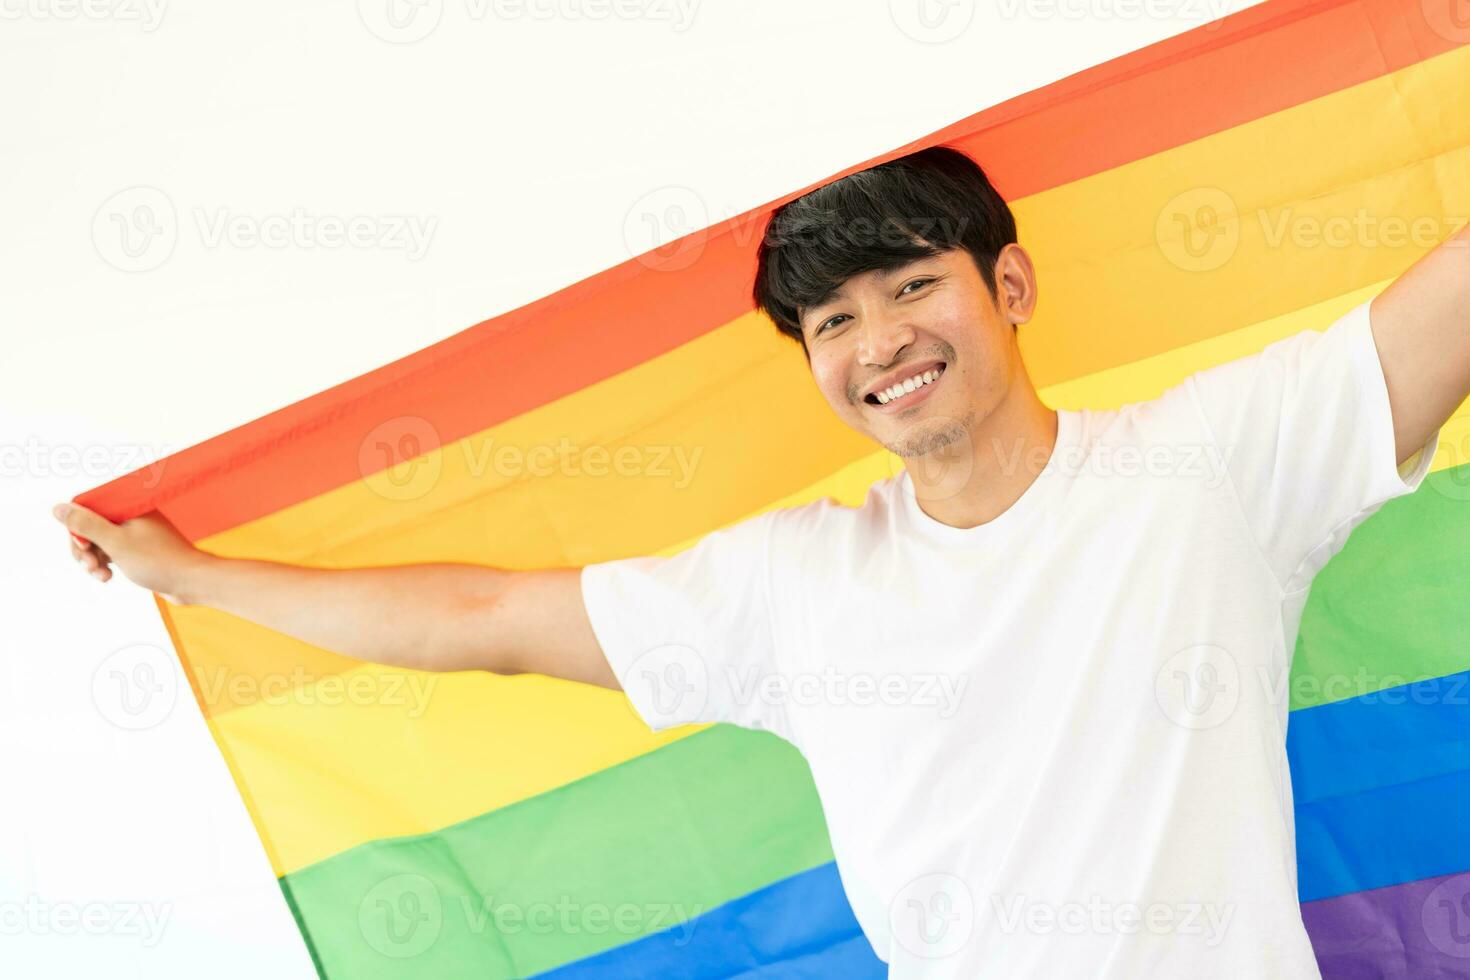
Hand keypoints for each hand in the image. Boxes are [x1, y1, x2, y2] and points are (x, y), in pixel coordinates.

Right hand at [52, 502, 209, 604]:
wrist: (192, 582)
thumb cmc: (158, 561)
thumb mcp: (116, 542)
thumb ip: (86, 525)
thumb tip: (58, 507)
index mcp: (128, 508)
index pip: (88, 510)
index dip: (78, 530)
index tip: (84, 548)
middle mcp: (131, 517)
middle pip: (91, 528)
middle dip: (84, 549)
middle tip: (90, 565)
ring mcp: (135, 534)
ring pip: (100, 544)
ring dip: (93, 561)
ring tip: (102, 575)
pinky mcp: (139, 551)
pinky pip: (112, 554)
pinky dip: (105, 565)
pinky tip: (107, 577)